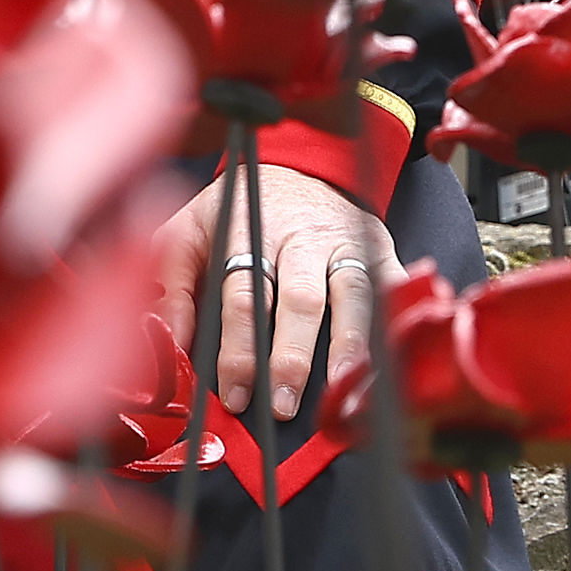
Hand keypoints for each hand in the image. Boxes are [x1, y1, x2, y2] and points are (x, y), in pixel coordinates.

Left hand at [144, 163, 398, 419]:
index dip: (239, 348)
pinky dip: (401, 320)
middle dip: (293, 357)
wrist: (300, 164)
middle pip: (300, 301)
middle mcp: (301, 240)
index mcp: (250, 234)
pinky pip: (395, 287)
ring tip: (346, 394)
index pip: (244, 296)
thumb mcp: (192, 227)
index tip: (236, 393)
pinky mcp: (380, 248)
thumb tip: (169, 337)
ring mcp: (346, 243)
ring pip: (354, 296)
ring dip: (352, 348)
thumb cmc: (241, 207)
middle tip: (284, 406)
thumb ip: (176, 281)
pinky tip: (399, 359)